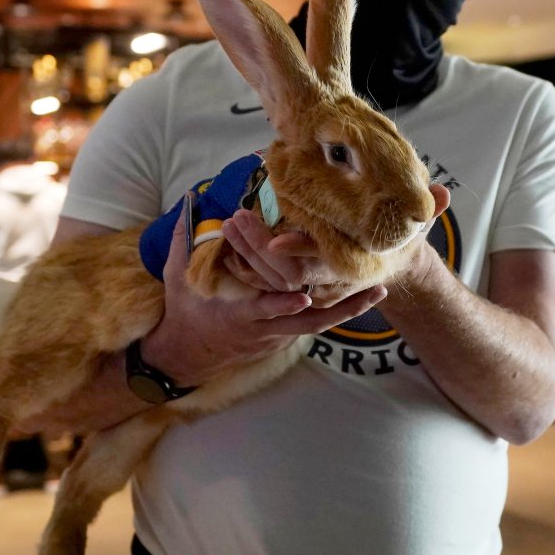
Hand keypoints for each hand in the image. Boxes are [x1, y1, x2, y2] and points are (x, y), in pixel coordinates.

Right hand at [144, 193, 388, 385]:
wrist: (187, 356)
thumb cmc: (184, 313)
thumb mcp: (177, 278)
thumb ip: (184, 239)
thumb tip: (188, 198)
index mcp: (239, 315)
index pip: (264, 310)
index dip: (283, 305)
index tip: (303, 296)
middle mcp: (264, 329)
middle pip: (308, 323)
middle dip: (342, 310)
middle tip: (373, 292)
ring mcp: (276, 336)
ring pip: (316, 324)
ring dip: (347, 310)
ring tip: (377, 291)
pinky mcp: (281, 337)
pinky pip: (312, 323)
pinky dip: (334, 311)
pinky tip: (359, 296)